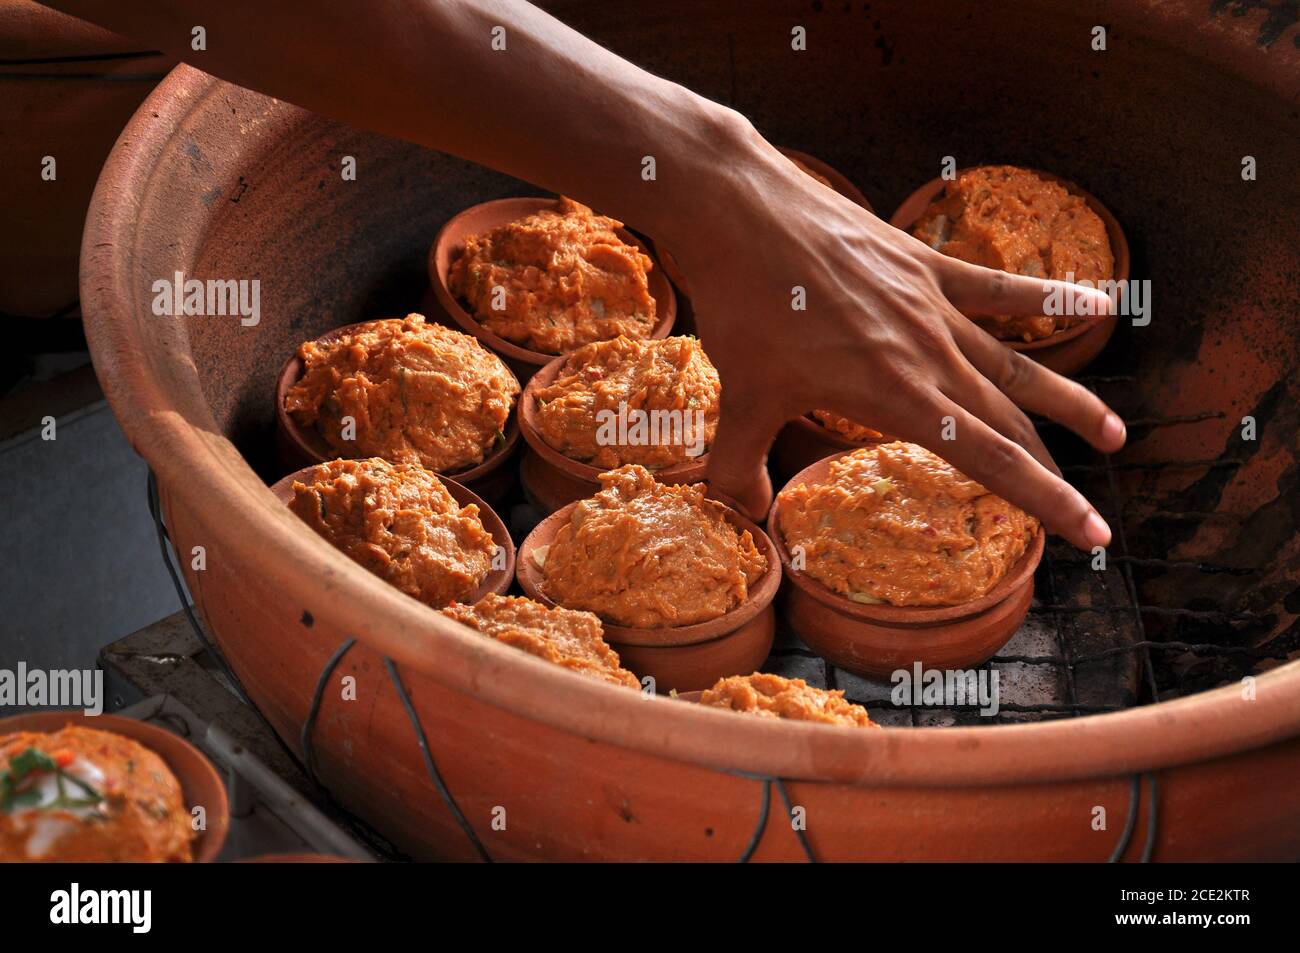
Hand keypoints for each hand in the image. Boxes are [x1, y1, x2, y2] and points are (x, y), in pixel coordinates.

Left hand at [673, 131, 1123, 549]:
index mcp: (897, 396)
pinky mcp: (925, 264)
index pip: (992, 461)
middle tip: (1090, 509)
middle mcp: (930, 355)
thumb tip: (741, 514)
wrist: (742, 212)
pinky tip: (1097, 304)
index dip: (1047, 501)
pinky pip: (998, 288)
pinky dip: (1046, 298)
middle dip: (1052, 469)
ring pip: (1017, 363)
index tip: (1092, 533)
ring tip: (1112, 433)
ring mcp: (932, 306)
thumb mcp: (740, 398)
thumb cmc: (743, 307)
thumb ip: (740, 466)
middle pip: (1010, 422)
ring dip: (1067, 401)